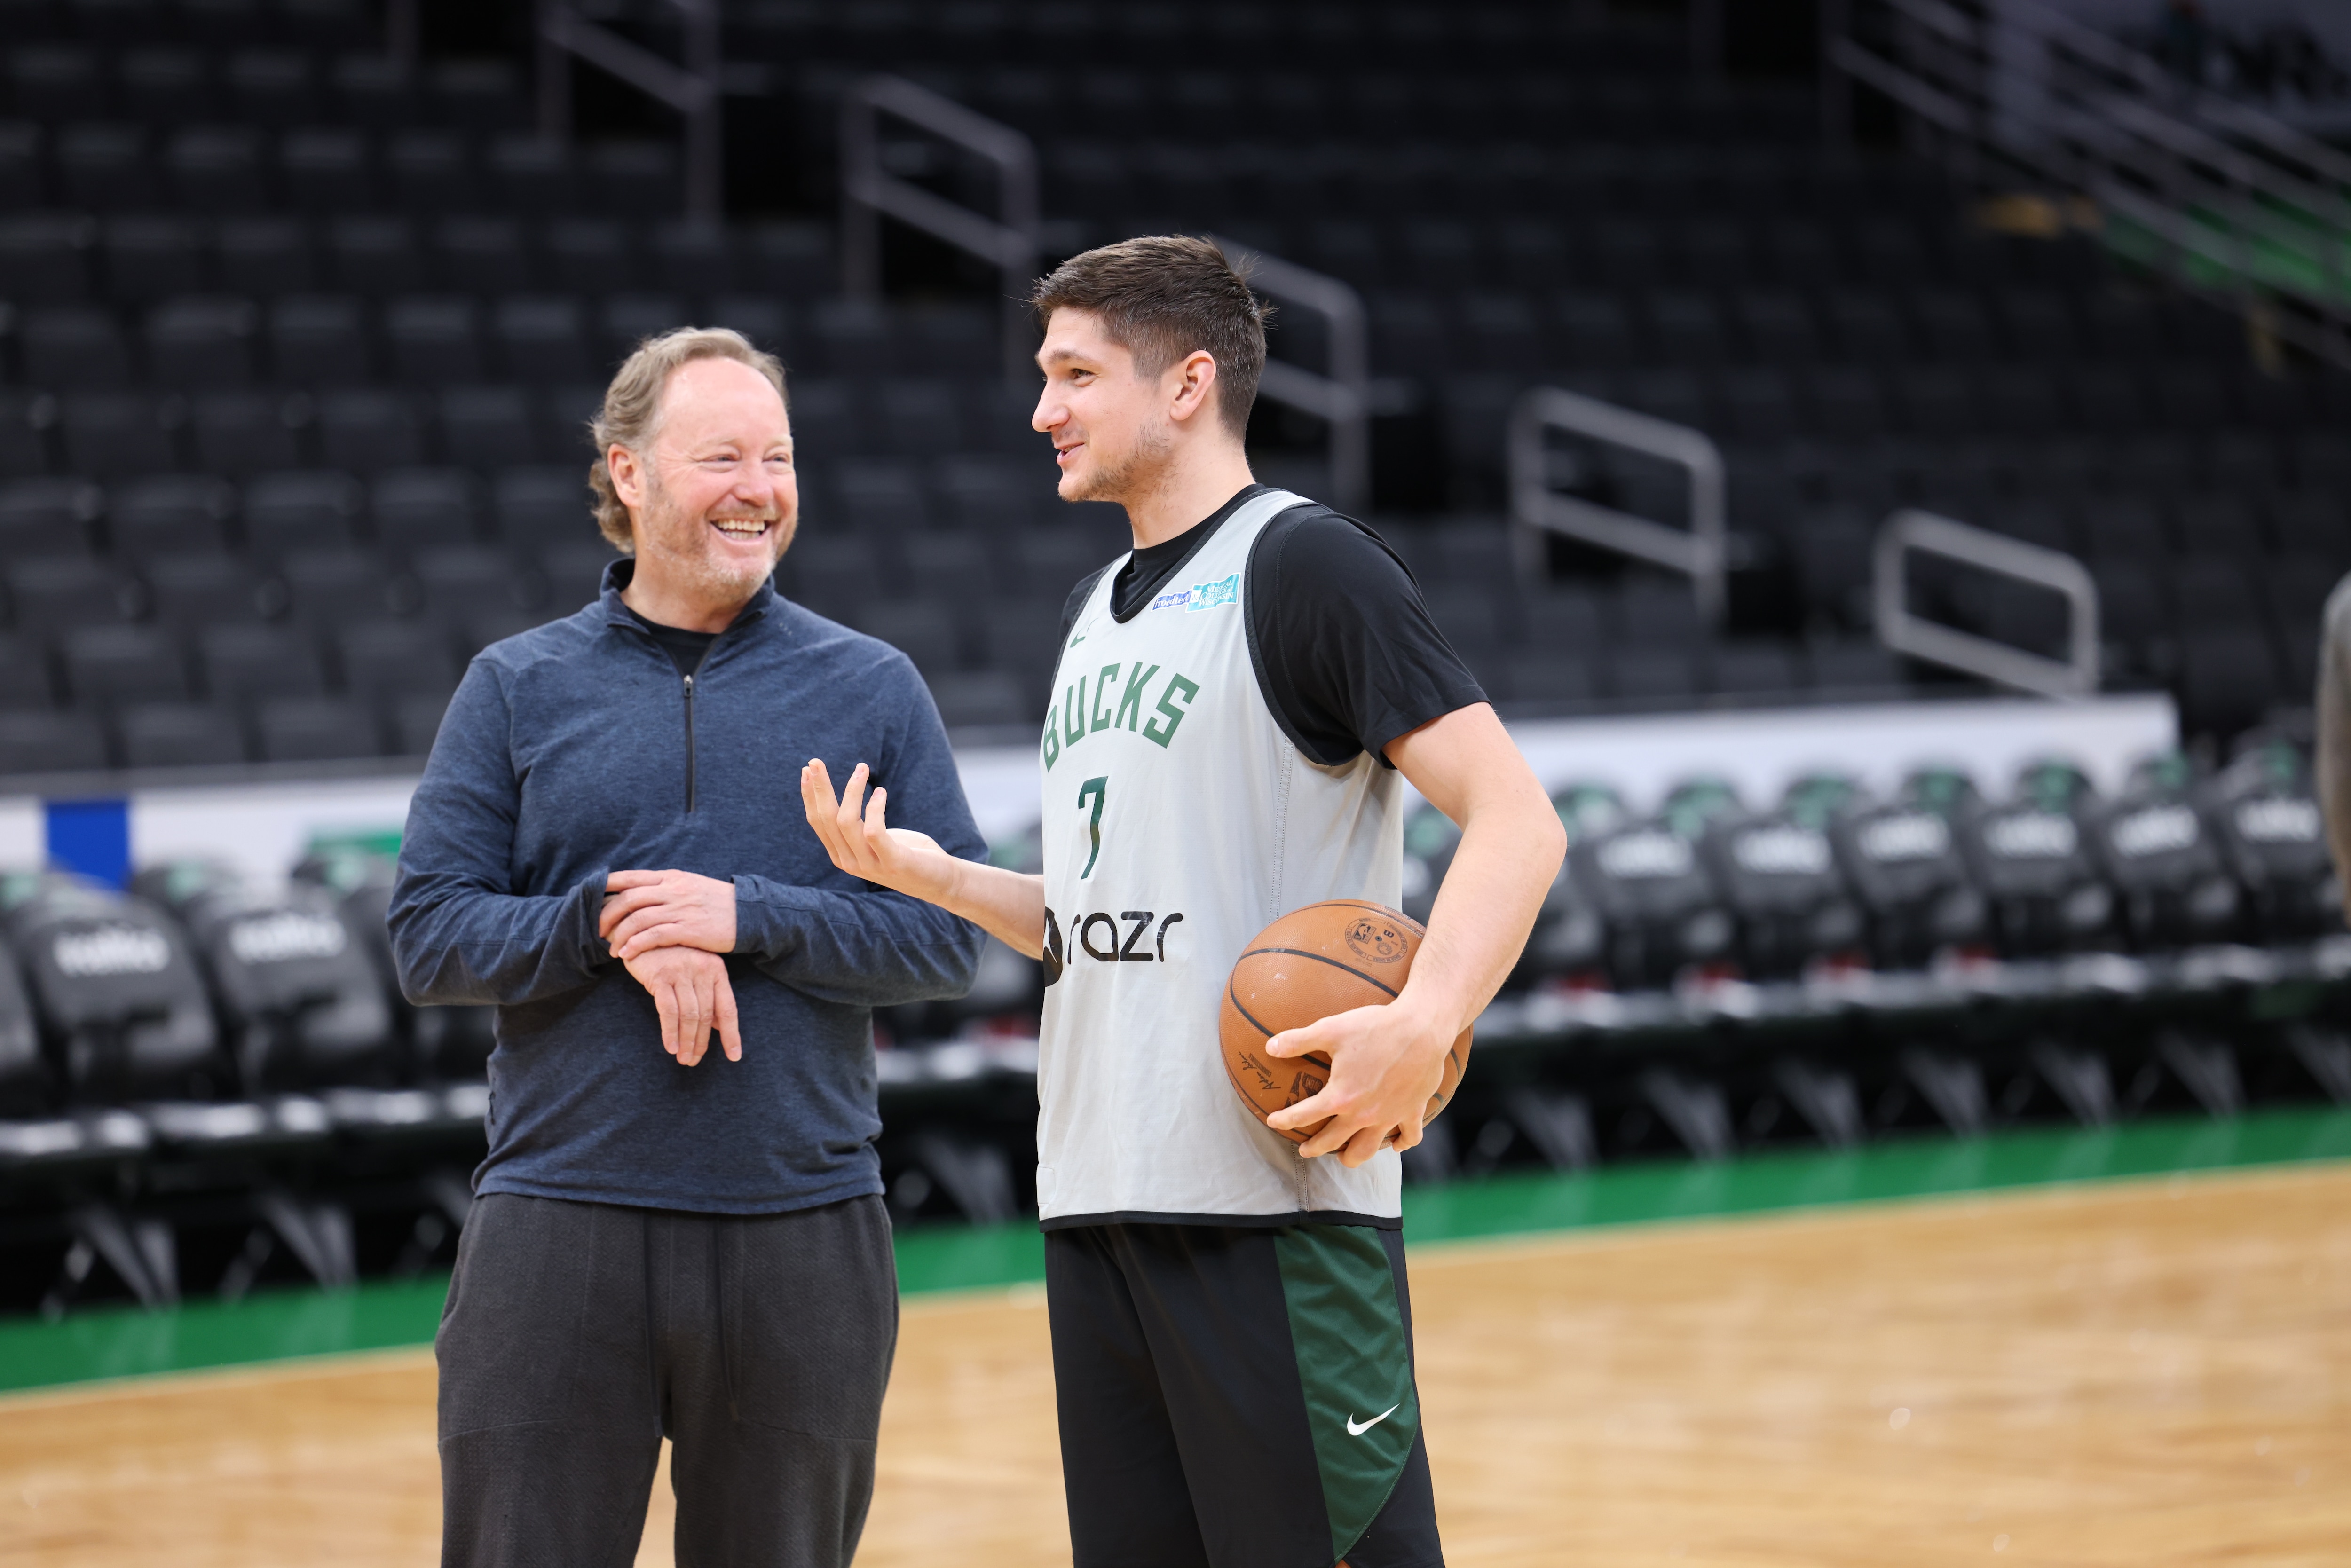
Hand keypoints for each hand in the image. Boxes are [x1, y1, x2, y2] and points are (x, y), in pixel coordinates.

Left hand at [602, 869, 736, 960]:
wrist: (749, 913)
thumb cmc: (718, 903)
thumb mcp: (691, 886)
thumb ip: (667, 888)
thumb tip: (641, 894)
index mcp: (672, 877)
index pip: (631, 877)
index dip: (608, 886)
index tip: (592, 897)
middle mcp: (673, 889)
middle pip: (629, 898)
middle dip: (608, 915)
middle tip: (598, 931)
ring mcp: (681, 908)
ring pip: (638, 919)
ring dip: (619, 935)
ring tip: (612, 950)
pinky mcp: (689, 929)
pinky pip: (654, 936)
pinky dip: (636, 945)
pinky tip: (628, 954)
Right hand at [622, 946, 741, 1064]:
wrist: (641, 933)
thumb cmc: (670, 956)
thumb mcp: (694, 972)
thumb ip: (708, 996)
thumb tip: (719, 1027)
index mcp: (717, 970)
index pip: (728, 1009)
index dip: (731, 1034)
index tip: (734, 1056)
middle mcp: (703, 969)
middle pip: (707, 1016)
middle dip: (702, 1043)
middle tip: (693, 1061)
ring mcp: (682, 972)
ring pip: (689, 1016)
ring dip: (686, 1042)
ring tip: (683, 1059)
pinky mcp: (661, 976)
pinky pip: (669, 1010)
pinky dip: (670, 1032)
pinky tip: (670, 1046)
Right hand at [801, 759, 958, 902]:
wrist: (940, 881)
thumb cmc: (908, 853)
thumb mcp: (875, 839)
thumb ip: (858, 825)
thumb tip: (847, 795)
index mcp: (841, 855)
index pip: (817, 822)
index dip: (810, 796)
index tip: (807, 770)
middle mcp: (849, 862)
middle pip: (826, 819)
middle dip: (819, 788)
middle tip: (816, 762)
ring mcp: (869, 865)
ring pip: (845, 821)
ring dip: (851, 789)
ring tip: (862, 768)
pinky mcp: (892, 862)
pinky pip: (873, 830)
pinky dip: (875, 807)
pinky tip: (881, 792)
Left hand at [1264, 999, 1452, 1165]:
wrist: (1422, 1027)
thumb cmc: (1376, 1026)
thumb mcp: (1330, 1029)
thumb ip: (1298, 1040)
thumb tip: (1269, 1047)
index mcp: (1341, 1097)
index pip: (1304, 1115)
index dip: (1284, 1120)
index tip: (1273, 1121)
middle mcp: (1364, 1114)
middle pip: (1334, 1141)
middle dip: (1316, 1148)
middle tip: (1305, 1151)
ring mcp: (1390, 1116)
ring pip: (1368, 1149)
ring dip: (1353, 1156)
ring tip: (1343, 1157)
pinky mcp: (1413, 1111)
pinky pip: (1409, 1137)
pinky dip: (1401, 1144)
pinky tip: (1396, 1145)